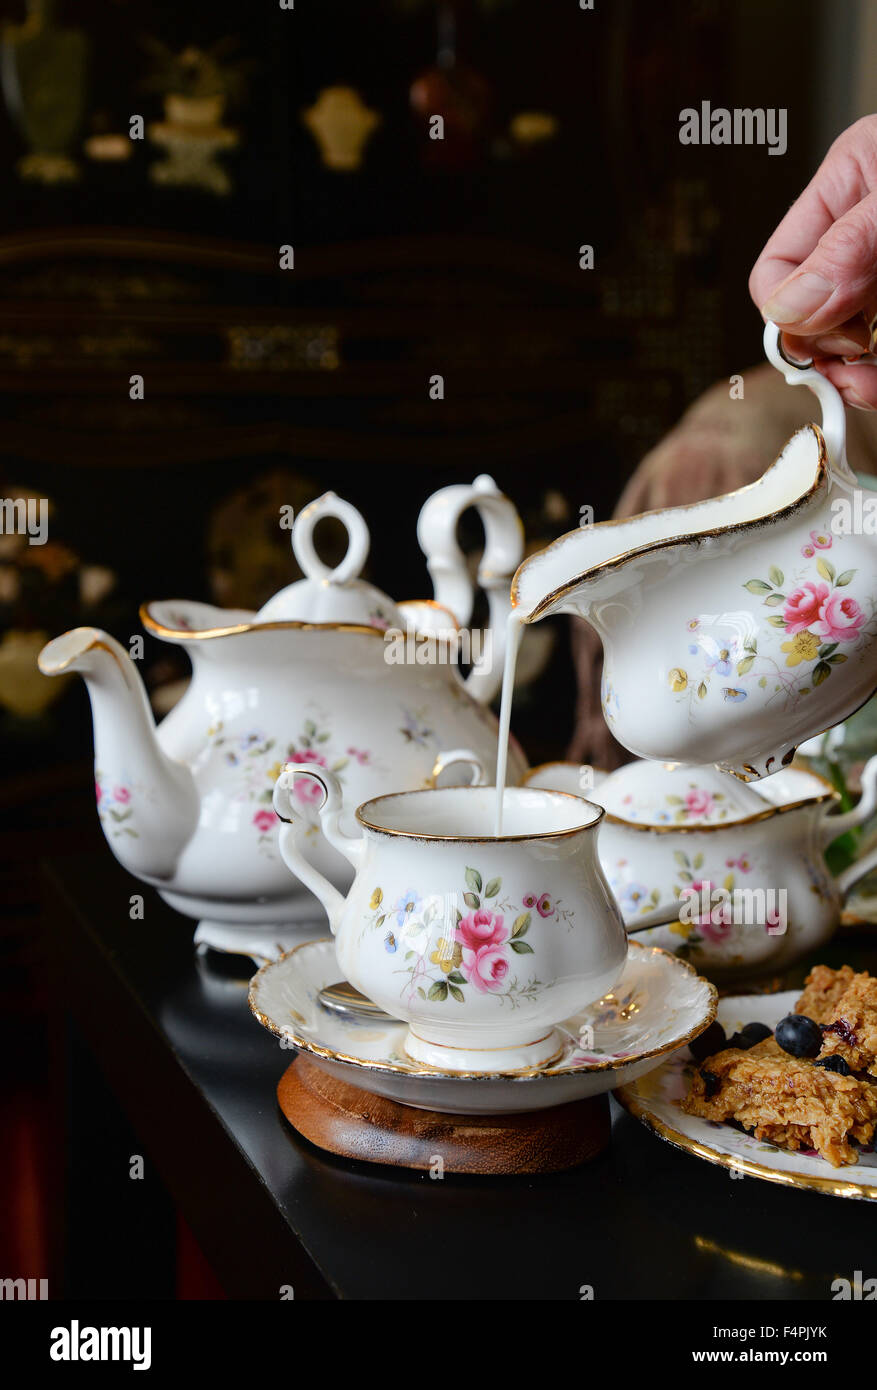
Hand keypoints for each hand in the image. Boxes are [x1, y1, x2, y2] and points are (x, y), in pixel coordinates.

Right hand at [749, 115, 876, 408]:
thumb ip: (848, 246)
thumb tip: (789, 306)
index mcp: (845, 189)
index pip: (775, 272)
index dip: (790, 317)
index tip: (829, 336)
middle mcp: (861, 239)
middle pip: (811, 321)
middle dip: (828, 353)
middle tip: (862, 361)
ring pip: (849, 350)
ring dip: (858, 377)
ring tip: (873, 384)